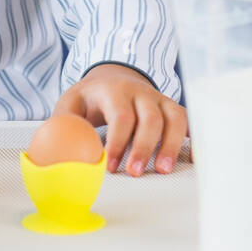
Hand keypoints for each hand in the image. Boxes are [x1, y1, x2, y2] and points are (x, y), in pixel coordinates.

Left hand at [53, 64, 189, 175]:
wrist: (112, 77)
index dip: (118, 141)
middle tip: (135, 173)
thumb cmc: (89, 99)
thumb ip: (64, 124)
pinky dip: (193, 139)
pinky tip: (193, 160)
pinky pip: (188, 122)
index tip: (111, 165)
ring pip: (174, 117)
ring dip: (170, 144)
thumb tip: (58, 152)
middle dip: (144, 147)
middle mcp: (141, 92)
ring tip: (163, 170)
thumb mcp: (71, 103)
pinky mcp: (171, 109)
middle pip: (150, 117)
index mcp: (113, 90)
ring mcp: (159, 99)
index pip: (120, 115)